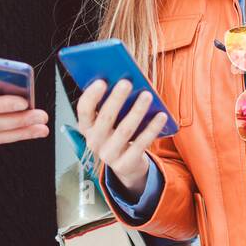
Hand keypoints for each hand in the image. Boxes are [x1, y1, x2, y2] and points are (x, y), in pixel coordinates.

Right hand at [74, 78, 168, 199]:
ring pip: (125, 130)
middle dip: (116, 99)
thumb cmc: (117, 133)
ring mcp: (109, 155)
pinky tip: (161, 115)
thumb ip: (112, 104)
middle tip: (127, 83)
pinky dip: (152, 128)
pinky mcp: (125, 163)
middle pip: (105, 118)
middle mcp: (94, 142)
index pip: (83, 110)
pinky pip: (141, 143)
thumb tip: (125, 81)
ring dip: (137, 111)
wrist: (126, 164)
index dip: (91, 96)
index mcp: (86, 127)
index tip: (102, 81)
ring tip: (147, 95)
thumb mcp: (110, 121)